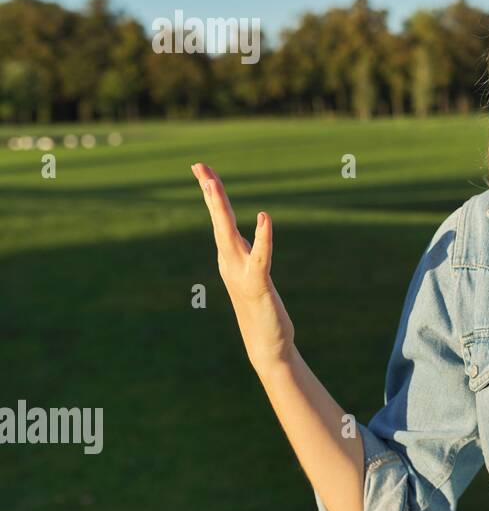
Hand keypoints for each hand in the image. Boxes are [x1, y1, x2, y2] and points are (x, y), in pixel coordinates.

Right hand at [191, 162, 295, 372]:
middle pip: (218, 220)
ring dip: (221, 209)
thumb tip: (250, 233)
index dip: (212, 193)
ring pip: (229, 235)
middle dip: (210, 192)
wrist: (267, 344)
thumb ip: (249, 253)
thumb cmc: (261, 310)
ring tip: (212, 183)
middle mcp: (230, 261)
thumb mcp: (253, 273)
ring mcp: (241, 273)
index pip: (219, 219)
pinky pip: (260, 257)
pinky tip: (264, 218)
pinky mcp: (258, 285)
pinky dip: (262, 238)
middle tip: (200, 166)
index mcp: (230, 256)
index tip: (202, 168)